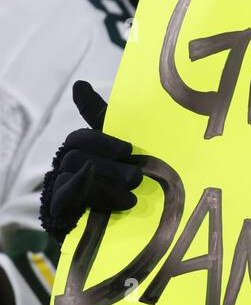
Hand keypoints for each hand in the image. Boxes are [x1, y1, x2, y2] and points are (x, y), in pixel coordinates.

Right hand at [39, 81, 142, 241]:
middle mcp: (67, 164)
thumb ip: (100, 116)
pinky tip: (114, 202)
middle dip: (110, 166)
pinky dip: (87, 196)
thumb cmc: (123, 174)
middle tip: (136, 177)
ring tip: (132, 196)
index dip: (104, 142)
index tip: (128, 150)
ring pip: (75, 176)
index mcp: (81, 147)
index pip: (83, 137)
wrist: (127, 220)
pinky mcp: (60, 210)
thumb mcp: (120, 146)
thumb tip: (78, 84)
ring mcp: (61, 187)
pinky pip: (66, 198)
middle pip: (79, 157)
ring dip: (107, 185)